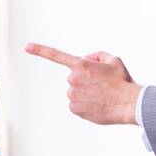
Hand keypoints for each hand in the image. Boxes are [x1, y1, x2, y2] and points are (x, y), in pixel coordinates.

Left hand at [24, 43, 140, 125]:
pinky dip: (85, 104)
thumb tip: (87, 61)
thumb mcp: (114, 60)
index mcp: (81, 65)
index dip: (40, 50)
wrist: (129, 104)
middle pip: (74, 77)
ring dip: (86, 92)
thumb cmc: (123, 81)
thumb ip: (97, 56)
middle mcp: (73, 79)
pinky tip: (97, 104)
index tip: (26, 46)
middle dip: (85, 79)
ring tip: (102, 96)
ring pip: (75, 91)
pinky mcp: (74, 108)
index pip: (57, 55)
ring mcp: (72, 95)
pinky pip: (76, 104)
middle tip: (102, 84)